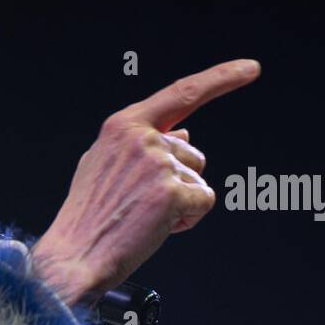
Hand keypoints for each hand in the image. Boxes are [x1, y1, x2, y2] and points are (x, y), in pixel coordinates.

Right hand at [30, 59, 260, 306]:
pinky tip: (158, 227)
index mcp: (122, 126)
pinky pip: (203, 202)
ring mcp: (158, 164)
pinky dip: (188, 219)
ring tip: (143, 217)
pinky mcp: (172, 193)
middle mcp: (142, 139)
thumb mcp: (102, 166)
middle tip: (141, 204)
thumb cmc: (86, 217)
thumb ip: (141, 144)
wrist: (74, 256)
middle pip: (192, 154)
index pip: (182, 94)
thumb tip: (182, 133)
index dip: (221, 78)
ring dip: (181, 203)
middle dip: (178, 181)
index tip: (250, 69)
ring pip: (198, 180)